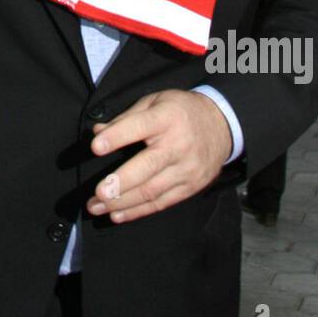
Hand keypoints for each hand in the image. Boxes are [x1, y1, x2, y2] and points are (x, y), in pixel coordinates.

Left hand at [86, 89, 232, 224]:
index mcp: (167, 117)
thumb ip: (126, 118)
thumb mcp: (155, 101)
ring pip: (152, 190)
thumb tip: (98, 131)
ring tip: (97, 207)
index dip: (117, 136)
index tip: (95, 146)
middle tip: (98, 193)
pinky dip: (138, 211)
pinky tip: (117, 214)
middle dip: (121, 182)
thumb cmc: (181, 111)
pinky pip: (162, 202)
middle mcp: (178, 144)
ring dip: (122, 202)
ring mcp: (186, 168)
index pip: (140, 126)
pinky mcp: (191, 186)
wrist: (222, 125)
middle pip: (148, 166)